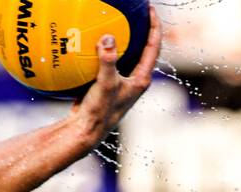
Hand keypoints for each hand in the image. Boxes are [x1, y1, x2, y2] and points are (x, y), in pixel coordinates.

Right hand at [68, 6, 162, 144]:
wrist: (86, 131)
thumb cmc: (100, 111)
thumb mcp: (105, 83)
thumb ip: (108, 60)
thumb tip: (108, 38)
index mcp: (141, 79)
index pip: (154, 46)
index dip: (154, 25)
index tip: (149, 9)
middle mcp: (135, 80)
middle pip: (145, 48)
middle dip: (144, 29)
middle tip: (138, 11)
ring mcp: (123, 82)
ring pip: (128, 55)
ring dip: (126, 39)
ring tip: (120, 22)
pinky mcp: (109, 84)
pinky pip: (111, 61)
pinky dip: (107, 50)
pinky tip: (95, 42)